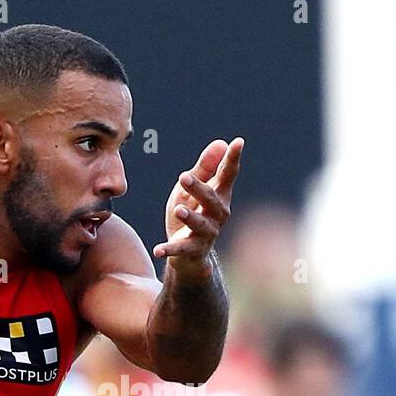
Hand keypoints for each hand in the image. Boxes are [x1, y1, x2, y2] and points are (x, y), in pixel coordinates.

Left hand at [154, 137, 243, 274]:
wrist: (189, 253)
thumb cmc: (193, 213)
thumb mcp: (193, 189)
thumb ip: (205, 168)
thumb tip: (221, 143)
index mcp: (219, 196)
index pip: (227, 175)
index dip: (232, 159)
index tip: (238, 142)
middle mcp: (217, 215)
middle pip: (211, 200)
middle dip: (200, 189)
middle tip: (184, 176)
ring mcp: (206, 234)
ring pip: (201, 225)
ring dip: (190, 217)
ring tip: (178, 210)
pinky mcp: (192, 250)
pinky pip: (181, 249)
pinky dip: (169, 249)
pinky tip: (157, 249)